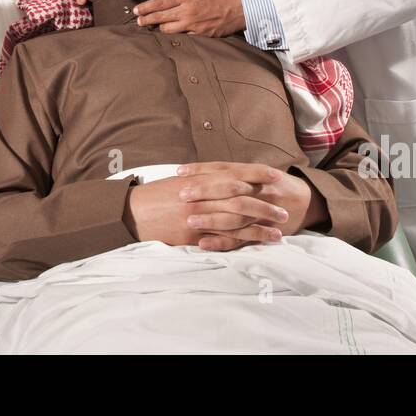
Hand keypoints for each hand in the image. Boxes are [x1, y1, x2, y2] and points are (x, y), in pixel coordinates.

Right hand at [122, 166, 289, 248]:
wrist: (132, 212)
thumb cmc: (154, 196)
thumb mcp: (179, 181)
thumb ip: (201, 179)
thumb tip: (221, 177)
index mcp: (200, 179)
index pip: (235, 173)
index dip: (257, 173)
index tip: (275, 174)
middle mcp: (203, 196)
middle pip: (242, 197)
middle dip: (265, 203)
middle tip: (284, 209)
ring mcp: (200, 216)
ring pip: (238, 220)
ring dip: (261, 224)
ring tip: (279, 229)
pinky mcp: (195, 235)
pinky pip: (224, 238)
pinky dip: (244, 240)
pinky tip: (258, 243)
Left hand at [131, 0, 245, 36]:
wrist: (242, 6)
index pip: (160, 3)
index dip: (145, 8)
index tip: (136, 11)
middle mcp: (188, 11)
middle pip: (160, 18)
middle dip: (146, 20)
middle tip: (138, 21)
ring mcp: (194, 25)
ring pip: (168, 30)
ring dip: (161, 27)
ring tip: (155, 26)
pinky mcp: (201, 35)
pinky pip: (183, 37)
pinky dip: (177, 34)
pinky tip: (173, 32)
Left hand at [175, 161, 324, 250]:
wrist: (308, 201)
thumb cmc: (276, 186)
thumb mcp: (257, 174)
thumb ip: (234, 174)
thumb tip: (201, 173)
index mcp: (254, 174)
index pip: (224, 168)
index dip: (202, 169)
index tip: (180, 172)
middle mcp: (258, 189)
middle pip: (229, 188)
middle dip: (205, 191)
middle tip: (181, 195)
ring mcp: (262, 211)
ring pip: (235, 214)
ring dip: (211, 218)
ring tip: (189, 221)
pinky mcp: (264, 230)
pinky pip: (242, 238)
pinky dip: (223, 242)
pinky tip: (204, 244)